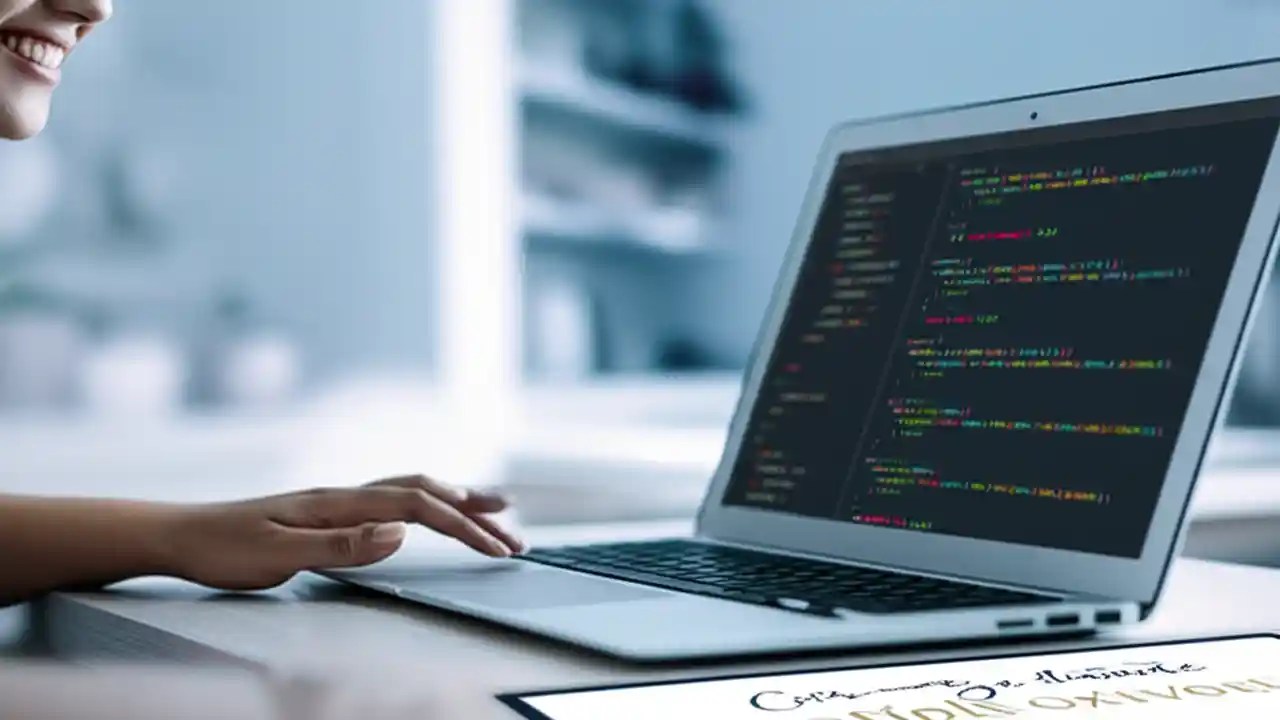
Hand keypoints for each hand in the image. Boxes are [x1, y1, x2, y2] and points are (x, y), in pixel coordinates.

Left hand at [165, 476, 524, 590]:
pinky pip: (391, 499)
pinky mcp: (328, 511)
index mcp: (339, 502)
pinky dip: (426, 502)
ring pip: (411, 490)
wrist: (180, 534)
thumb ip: (343, 544)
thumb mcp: (278, 554)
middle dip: (474, 510)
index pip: (417, 508)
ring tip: (491, 509)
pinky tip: (429, 511)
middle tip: (514, 530)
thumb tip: (402, 533)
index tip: (498, 548)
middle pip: (425, 491)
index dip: (463, 527)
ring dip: (455, 499)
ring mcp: (337, 500)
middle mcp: (344, 494)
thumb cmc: (223, 548)